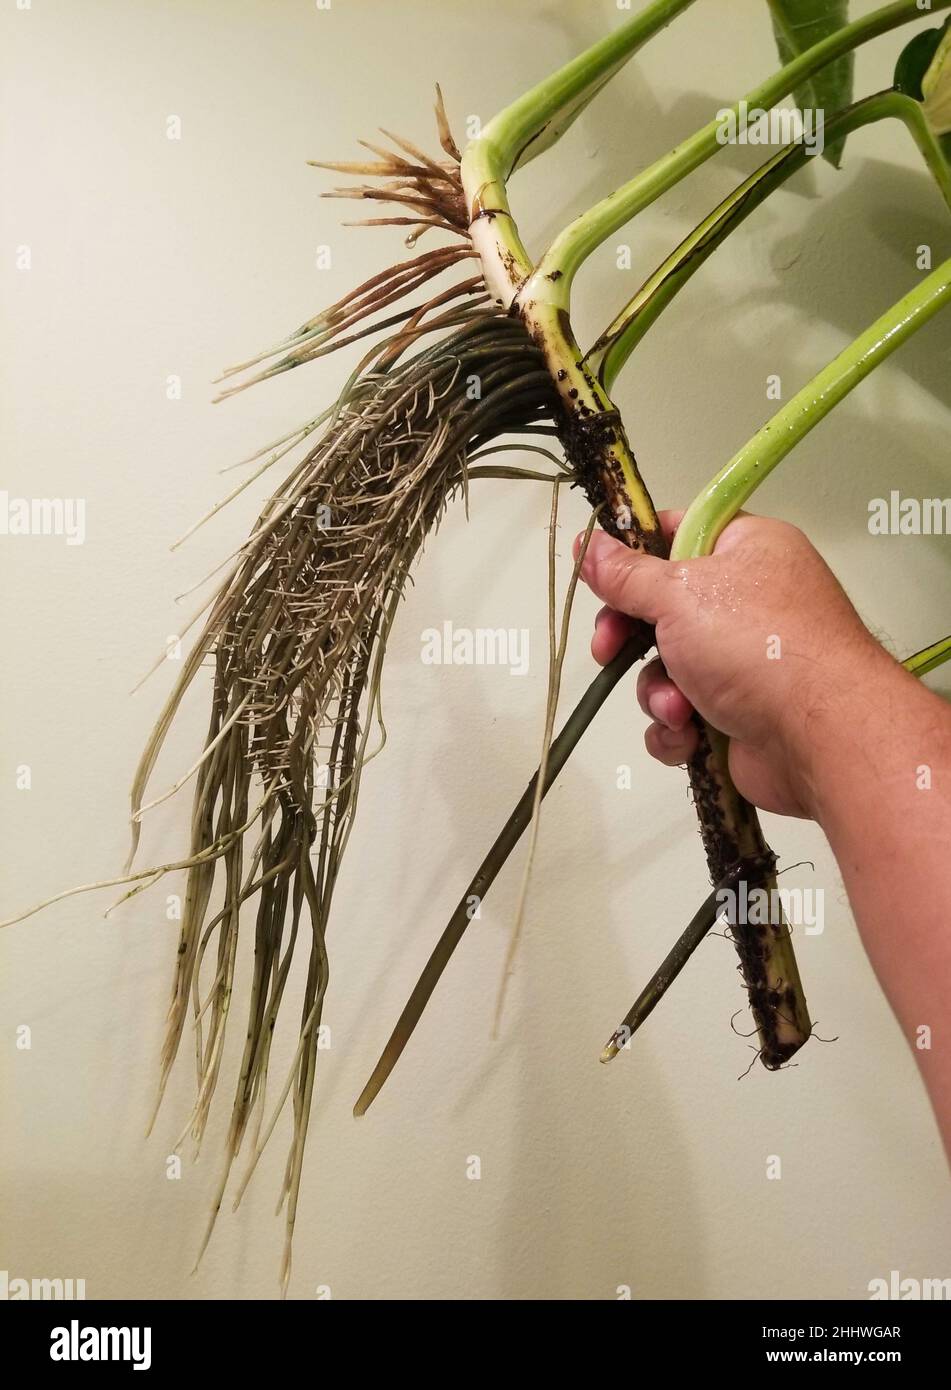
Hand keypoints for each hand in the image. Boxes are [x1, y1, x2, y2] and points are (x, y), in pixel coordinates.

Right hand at [575, 511, 896, 819]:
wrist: (822, 737)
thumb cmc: (758, 645)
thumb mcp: (680, 594)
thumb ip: (626, 574)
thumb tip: (587, 544)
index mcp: (748, 550)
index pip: (678, 533)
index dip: (634, 553)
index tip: (597, 575)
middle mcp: (749, 601)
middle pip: (661, 609)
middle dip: (632, 638)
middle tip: (608, 649)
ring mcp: (744, 661)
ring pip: (666, 668)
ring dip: (658, 690)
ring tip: (678, 706)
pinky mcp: (737, 714)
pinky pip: (682, 714)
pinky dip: (676, 727)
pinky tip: (687, 735)